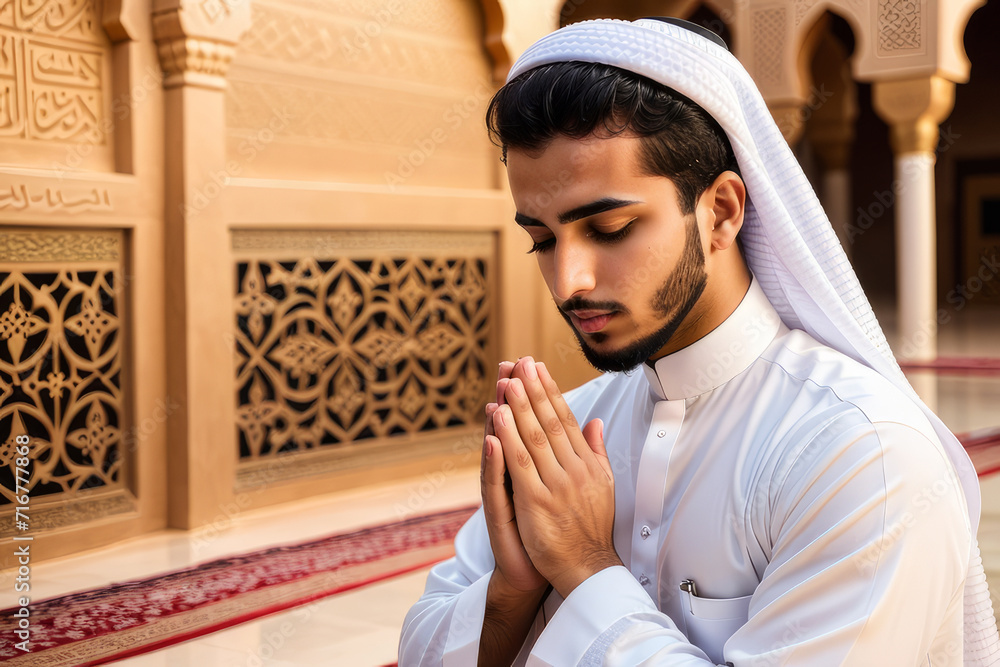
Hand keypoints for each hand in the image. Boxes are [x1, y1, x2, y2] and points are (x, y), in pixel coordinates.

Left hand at [492, 357, 621, 597]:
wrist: (587, 567)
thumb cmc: (591, 527)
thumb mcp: (603, 485)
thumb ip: (595, 451)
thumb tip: (595, 421)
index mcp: (588, 463)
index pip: (567, 419)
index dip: (550, 392)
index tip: (538, 368)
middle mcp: (574, 470)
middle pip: (550, 422)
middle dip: (533, 390)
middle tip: (520, 363)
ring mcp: (556, 485)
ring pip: (534, 438)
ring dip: (518, 407)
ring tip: (507, 382)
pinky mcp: (536, 502)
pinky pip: (519, 465)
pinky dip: (507, 440)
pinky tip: (497, 420)